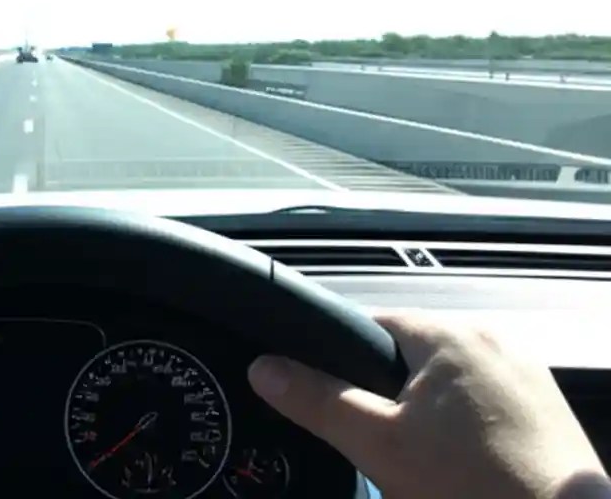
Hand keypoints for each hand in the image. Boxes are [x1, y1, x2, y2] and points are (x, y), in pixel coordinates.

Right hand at [246, 312, 607, 498]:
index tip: (339, 406)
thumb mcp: (378, 446)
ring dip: (427, 410)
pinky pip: (483, 399)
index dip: (342, 362)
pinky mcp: (545, 405)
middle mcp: (493, 337)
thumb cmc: (471, 488)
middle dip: (389, 394)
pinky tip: (461, 462)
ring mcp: (526, 371)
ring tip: (426, 459)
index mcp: (450, 333)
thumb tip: (264, 367)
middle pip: (410, 354)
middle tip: (385, 444)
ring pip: (447, 379)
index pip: (370, 325)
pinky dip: (464, 423)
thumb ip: (318, 400)